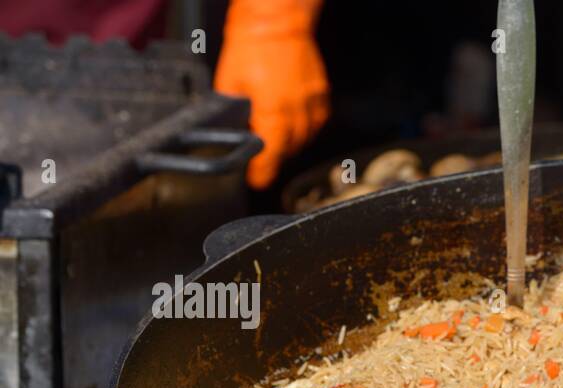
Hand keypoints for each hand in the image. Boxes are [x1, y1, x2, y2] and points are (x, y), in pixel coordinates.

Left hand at [215, 0, 328, 188]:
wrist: (277, 20)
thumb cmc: (251, 45)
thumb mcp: (229, 82)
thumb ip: (234, 112)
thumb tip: (233, 131)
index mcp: (273, 113)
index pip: (270, 156)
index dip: (262, 173)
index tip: (256, 181)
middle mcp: (297, 113)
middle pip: (289, 151)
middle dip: (275, 159)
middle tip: (262, 162)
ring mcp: (314, 105)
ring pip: (305, 139)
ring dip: (291, 145)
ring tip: (277, 142)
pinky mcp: (322, 96)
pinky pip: (316, 123)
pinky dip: (305, 129)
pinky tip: (294, 124)